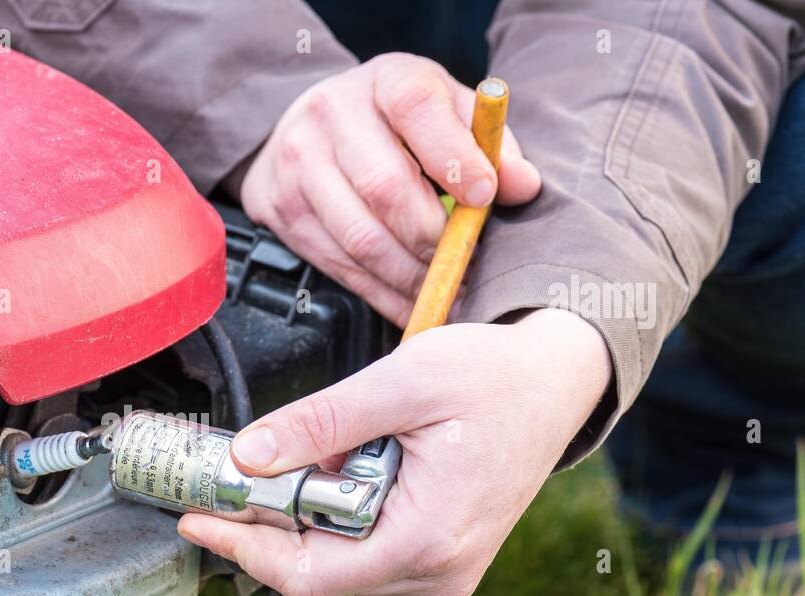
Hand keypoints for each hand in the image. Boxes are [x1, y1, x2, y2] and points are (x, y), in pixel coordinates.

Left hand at [177, 309, 611, 595]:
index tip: (197, 517)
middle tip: (233, 472)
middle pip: (317, 573)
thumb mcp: (402, 382)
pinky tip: (339, 475)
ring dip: (303, 521)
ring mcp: (443, 576)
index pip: (308, 577)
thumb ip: (321, 423)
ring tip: (310, 458)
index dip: (243, 550)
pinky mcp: (440, 564)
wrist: (556, 383)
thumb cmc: (493, 377)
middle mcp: (438, 575)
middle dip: (268, 526)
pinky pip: (364, 557)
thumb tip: (245, 456)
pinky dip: (334, 521)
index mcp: (428, 540)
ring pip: (337, 567)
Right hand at [234, 53, 540, 325]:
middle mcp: (332, 115)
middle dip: (434, 238)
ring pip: (361, 238)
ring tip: (445, 290)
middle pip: (385, 187)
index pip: (417, 108)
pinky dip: (384, 295)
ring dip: (411, 276)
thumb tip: (524, 187)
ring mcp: (299, 164)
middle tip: (467, 264)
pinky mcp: (284, 210)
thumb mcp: (445, 113)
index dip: (455, 158)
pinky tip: (413, 302)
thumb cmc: (395, 125)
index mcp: (385, 80)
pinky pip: (340, 266)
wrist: (307, 128)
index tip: (485, 199)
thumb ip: (488, 146)